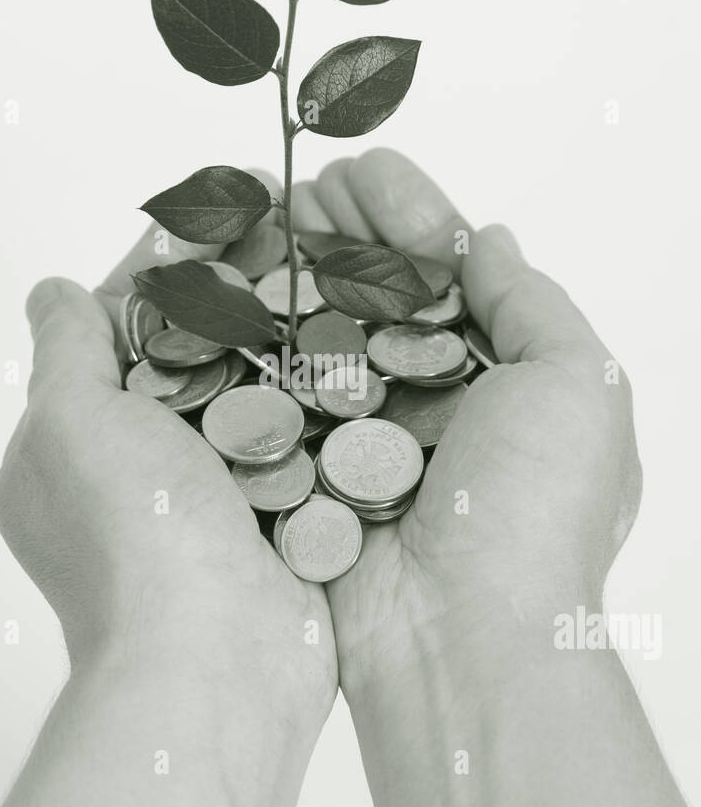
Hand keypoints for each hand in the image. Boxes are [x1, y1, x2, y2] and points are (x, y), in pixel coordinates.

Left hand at [0, 177, 336, 729]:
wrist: (217, 660)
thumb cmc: (131, 539)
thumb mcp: (67, 424)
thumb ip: (65, 350)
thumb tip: (51, 290)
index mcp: (75, 447)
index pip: (120, 331)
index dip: (168, 269)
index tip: (222, 217)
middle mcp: (144, 472)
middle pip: (195, 357)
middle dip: (240, 299)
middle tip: (297, 237)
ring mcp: (216, 500)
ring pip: (256, 395)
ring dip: (290, 343)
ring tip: (340, 273)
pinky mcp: (281, 521)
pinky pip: (303, 444)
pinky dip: (327, 401)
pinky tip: (367, 347)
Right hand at [292, 149, 641, 697]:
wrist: (462, 637)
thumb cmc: (536, 512)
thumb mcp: (581, 386)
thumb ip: (532, 303)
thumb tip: (489, 240)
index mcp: (501, 384)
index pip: (448, 278)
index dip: (408, 218)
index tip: (365, 169)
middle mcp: (432, 408)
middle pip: (376, 298)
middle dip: (339, 234)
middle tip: (299, 183)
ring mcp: (363, 443)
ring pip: (320, 336)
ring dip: (290, 271)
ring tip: (258, 211)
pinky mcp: (305, 479)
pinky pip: (273, 396)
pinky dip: (250, 341)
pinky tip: (227, 284)